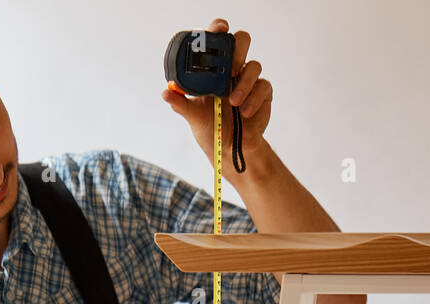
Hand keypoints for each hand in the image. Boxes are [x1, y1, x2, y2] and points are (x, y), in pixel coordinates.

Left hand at [162, 18, 272, 172]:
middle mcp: (232, 69)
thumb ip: (181, 103)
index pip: (218, 39)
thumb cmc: (210, 127)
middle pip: (242, 41)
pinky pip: (263, 86)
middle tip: (229, 69)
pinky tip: (244, 112)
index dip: (220, 28)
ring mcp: (249, 80)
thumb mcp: (193, 115)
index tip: (220, 30)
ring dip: (244, 83)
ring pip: (254, 66)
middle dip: (237, 50)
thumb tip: (166, 93)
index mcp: (214, 68)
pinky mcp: (263, 93)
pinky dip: (254, 98)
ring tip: (233, 102)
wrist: (228, 149)